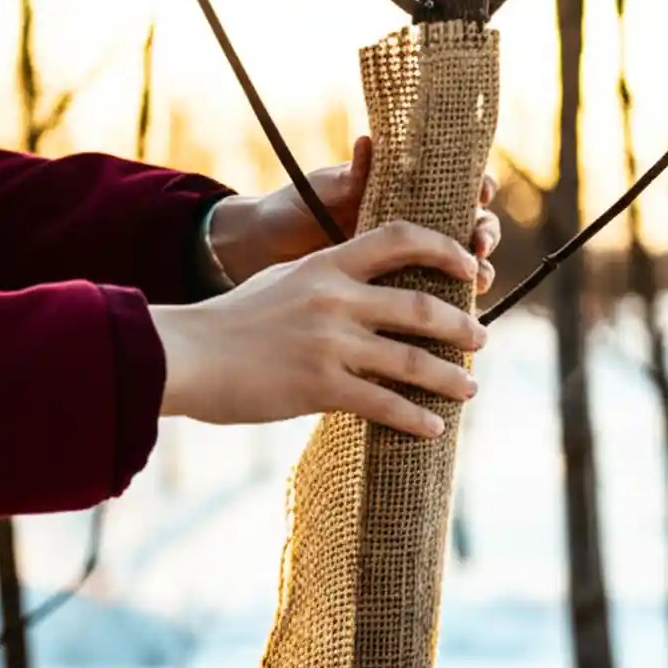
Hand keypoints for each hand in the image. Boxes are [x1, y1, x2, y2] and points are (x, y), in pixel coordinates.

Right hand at [152, 221, 487, 437]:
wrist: (187, 354)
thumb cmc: (232, 322)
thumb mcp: (283, 281)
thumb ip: (325, 280)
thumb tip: (363, 290)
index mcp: (326, 265)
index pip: (400, 237)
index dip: (443, 247)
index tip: (470, 264)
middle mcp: (335, 298)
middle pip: (420, 305)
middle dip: (461, 325)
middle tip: (480, 339)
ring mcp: (330, 343)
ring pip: (411, 360)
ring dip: (449, 376)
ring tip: (469, 389)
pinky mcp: (320, 386)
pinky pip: (384, 404)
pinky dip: (415, 418)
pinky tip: (433, 429)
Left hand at [208, 136, 501, 293]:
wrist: (262, 254)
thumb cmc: (293, 210)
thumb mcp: (321, 191)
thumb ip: (350, 177)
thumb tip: (369, 144)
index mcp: (405, 193)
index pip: (457, 185)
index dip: (478, 187)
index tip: (481, 193)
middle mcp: (416, 228)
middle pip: (471, 228)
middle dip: (485, 236)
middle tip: (479, 248)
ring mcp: (410, 264)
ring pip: (461, 269)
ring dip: (478, 276)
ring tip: (478, 284)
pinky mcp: (398, 299)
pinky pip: (435, 305)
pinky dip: (451, 312)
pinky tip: (459, 314)